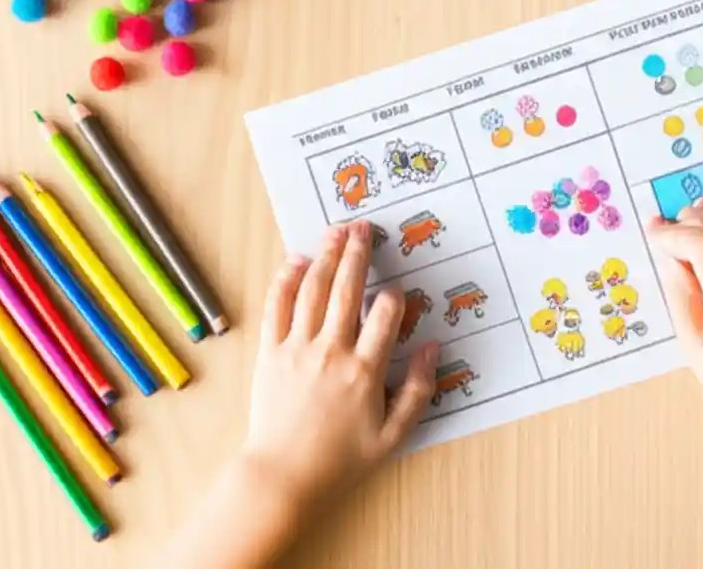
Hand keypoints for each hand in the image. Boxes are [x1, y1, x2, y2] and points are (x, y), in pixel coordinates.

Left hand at [242, 221, 438, 505]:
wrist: (282, 476)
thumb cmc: (341, 459)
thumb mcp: (393, 434)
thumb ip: (417, 390)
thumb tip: (433, 349)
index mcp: (364, 371)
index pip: (386, 316)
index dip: (395, 297)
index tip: (398, 290)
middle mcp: (331, 352)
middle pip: (347, 290)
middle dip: (358, 254)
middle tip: (364, 227)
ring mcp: (297, 349)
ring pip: (313, 291)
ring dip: (325, 256)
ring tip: (335, 231)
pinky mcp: (270, 353)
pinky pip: (278, 307)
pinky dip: (286, 280)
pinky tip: (296, 260)